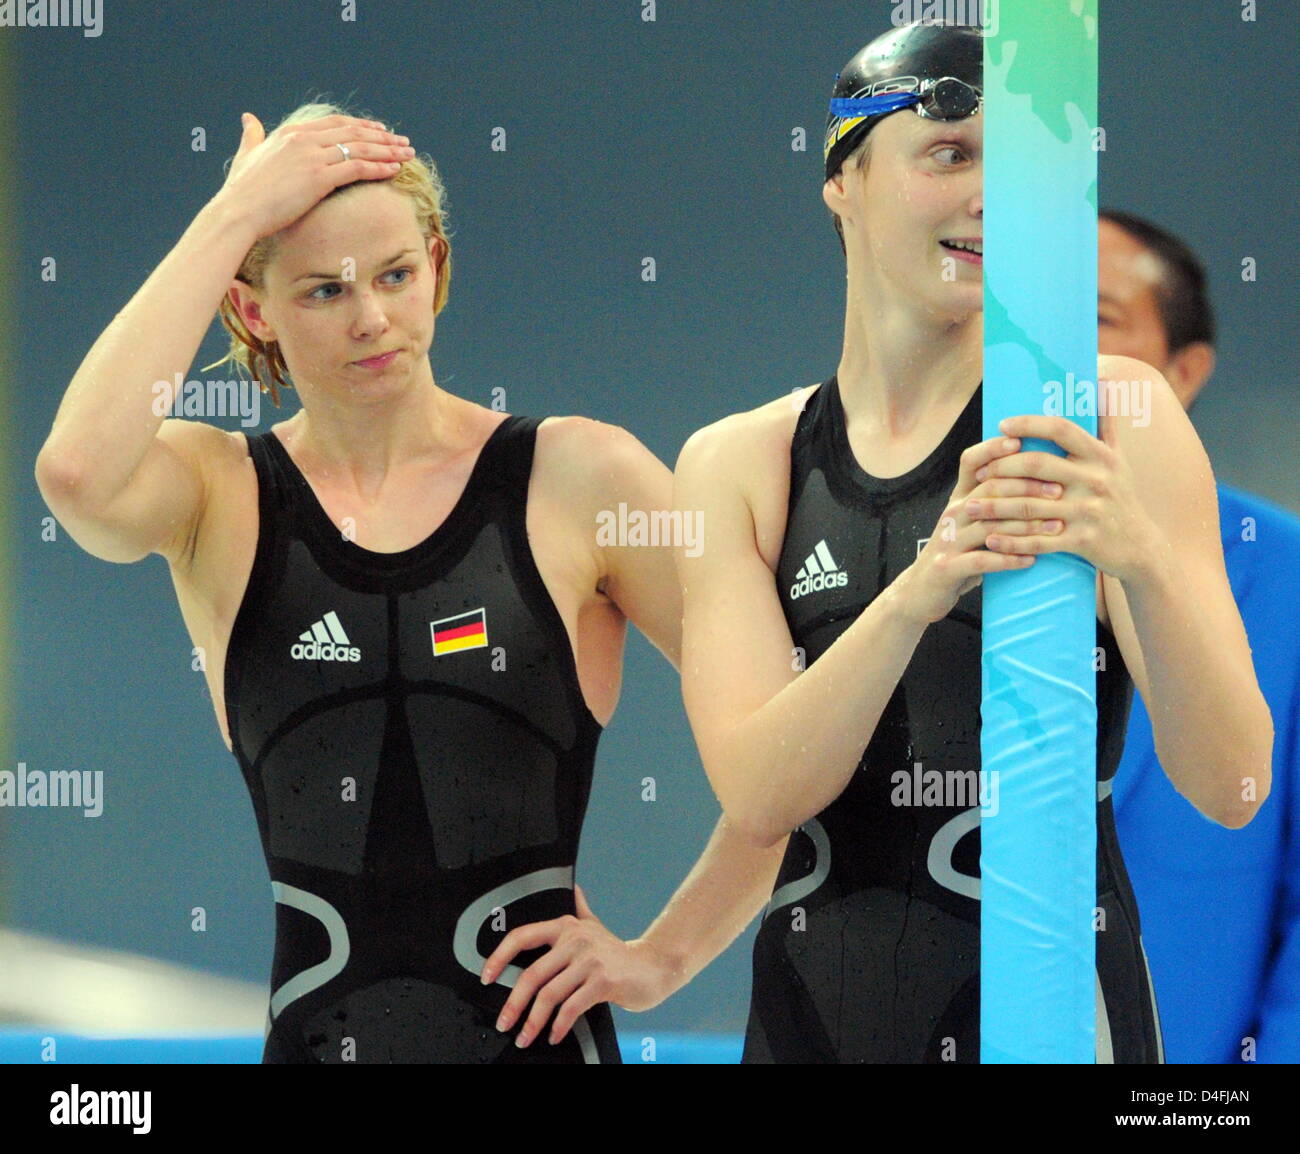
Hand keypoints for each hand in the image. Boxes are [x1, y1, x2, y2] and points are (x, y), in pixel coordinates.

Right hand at [212, 112, 413, 240]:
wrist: (238, 211)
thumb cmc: (241, 191)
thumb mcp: (248, 155)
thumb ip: (251, 135)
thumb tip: (248, 118)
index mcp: (291, 133)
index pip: (336, 123)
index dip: (361, 126)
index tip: (380, 129)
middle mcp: (304, 139)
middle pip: (353, 132)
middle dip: (382, 136)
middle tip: (403, 141)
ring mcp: (312, 157)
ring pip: (360, 148)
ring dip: (388, 150)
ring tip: (407, 154)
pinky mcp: (319, 177)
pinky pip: (357, 167)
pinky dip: (379, 166)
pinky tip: (394, 169)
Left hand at [481, 885, 676, 1047]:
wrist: (653, 967)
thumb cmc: (618, 952)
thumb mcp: (596, 927)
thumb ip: (581, 909)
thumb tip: (573, 888)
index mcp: (566, 926)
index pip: (522, 936)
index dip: (499, 956)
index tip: (486, 976)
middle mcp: (575, 939)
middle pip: (532, 974)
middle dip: (513, 1003)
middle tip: (504, 1023)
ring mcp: (590, 960)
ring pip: (549, 995)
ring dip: (533, 1022)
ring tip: (525, 1037)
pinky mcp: (603, 982)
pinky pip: (571, 1008)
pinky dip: (558, 1026)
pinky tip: (553, 1036)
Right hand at [894, 432, 1047, 624]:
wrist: (921, 591)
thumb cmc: (957, 553)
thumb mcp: (970, 522)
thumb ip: (993, 502)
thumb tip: (1037, 474)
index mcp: (958, 498)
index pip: (971, 461)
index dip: (993, 448)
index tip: (1023, 441)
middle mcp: (952, 514)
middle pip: (988, 490)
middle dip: (1026, 487)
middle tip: (1058, 490)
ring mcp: (948, 541)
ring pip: (990, 525)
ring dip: (1026, 526)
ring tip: (1056, 527)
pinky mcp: (949, 568)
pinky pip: (983, 560)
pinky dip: (1009, 559)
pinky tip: (1031, 559)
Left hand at [966, 413, 1159, 581]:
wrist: (1141, 548)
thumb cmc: (1122, 499)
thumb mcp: (1119, 461)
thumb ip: (1106, 425)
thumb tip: (1103, 384)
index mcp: (1101, 457)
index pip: (1061, 429)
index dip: (1029, 424)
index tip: (1002, 425)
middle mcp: (1096, 480)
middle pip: (1037, 465)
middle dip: (1001, 467)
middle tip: (978, 473)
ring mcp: (1088, 511)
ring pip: (1031, 505)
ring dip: (995, 507)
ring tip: (970, 506)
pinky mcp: (1082, 541)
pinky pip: (1039, 541)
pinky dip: (1012, 542)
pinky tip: (990, 539)